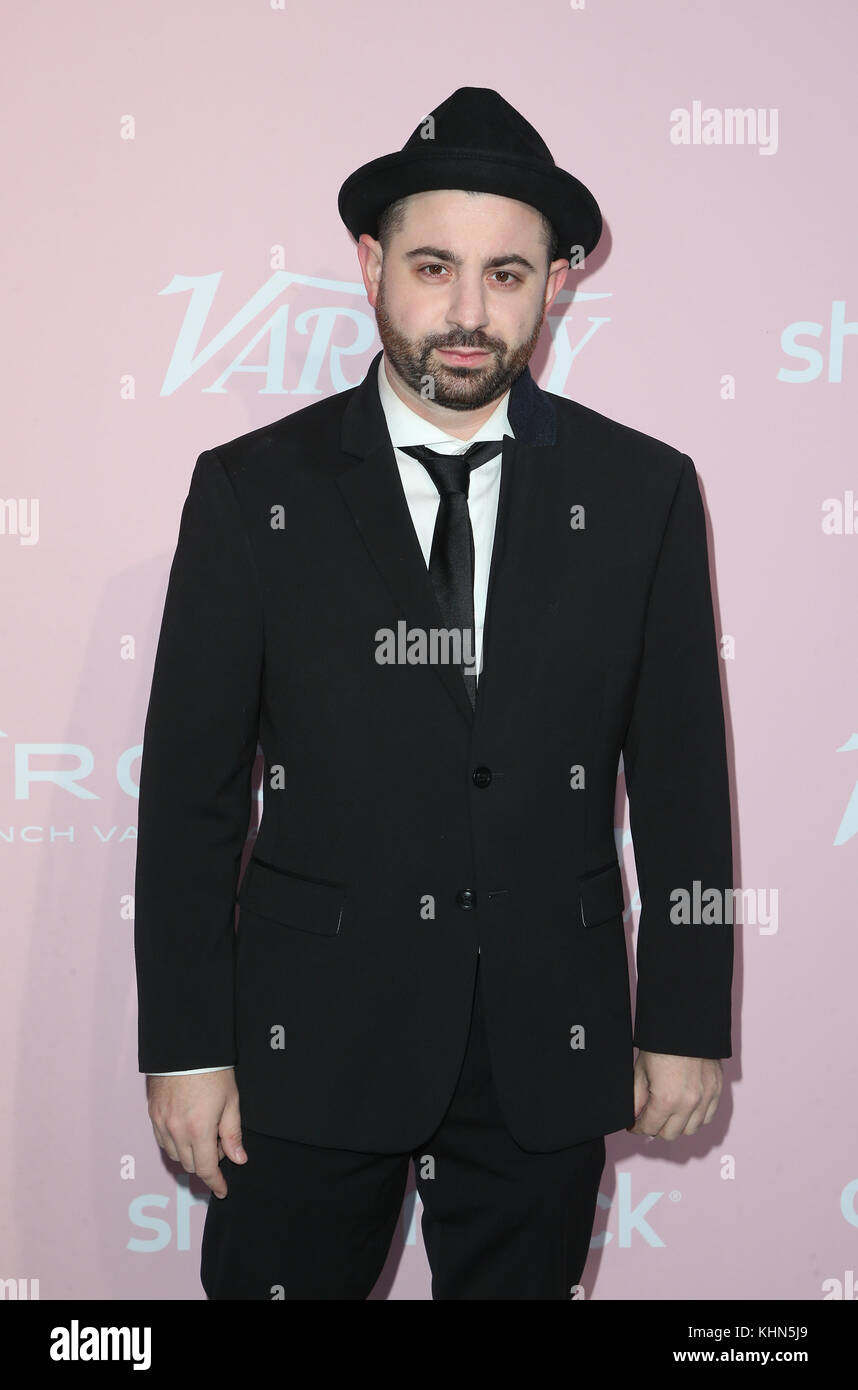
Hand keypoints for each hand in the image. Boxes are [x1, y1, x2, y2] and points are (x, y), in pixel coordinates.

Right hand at [147, 1069, 244, 1196]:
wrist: (185, 1047)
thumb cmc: (212, 1071)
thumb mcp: (231, 1101)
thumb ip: (232, 1134)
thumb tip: (238, 1159)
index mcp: (199, 1130)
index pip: (206, 1169)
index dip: (215, 1182)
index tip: (222, 1190)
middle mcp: (176, 1131)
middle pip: (190, 1164)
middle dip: (207, 1162)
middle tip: (219, 1143)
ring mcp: (161, 1123)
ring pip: (174, 1155)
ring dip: (190, 1153)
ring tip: (204, 1132)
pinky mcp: (153, 1114)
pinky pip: (162, 1140)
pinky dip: (175, 1143)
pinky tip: (187, 1129)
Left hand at [627, 1051, 721, 1139]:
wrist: (686, 1025)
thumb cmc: (661, 1045)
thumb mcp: (640, 1071)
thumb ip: (636, 1099)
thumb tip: (633, 1118)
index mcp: (666, 1099)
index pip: (650, 1128)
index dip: (638, 1128)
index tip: (635, 1125)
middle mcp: (688, 1104)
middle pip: (670, 1134)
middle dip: (656, 1128)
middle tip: (650, 1118)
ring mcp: (705, 1098)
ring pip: (691, 1130)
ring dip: (677, 1125)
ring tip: (668, 1114)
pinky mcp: (716, 1091)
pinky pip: (707, 1117)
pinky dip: (696, 1117)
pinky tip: (685, 1109)